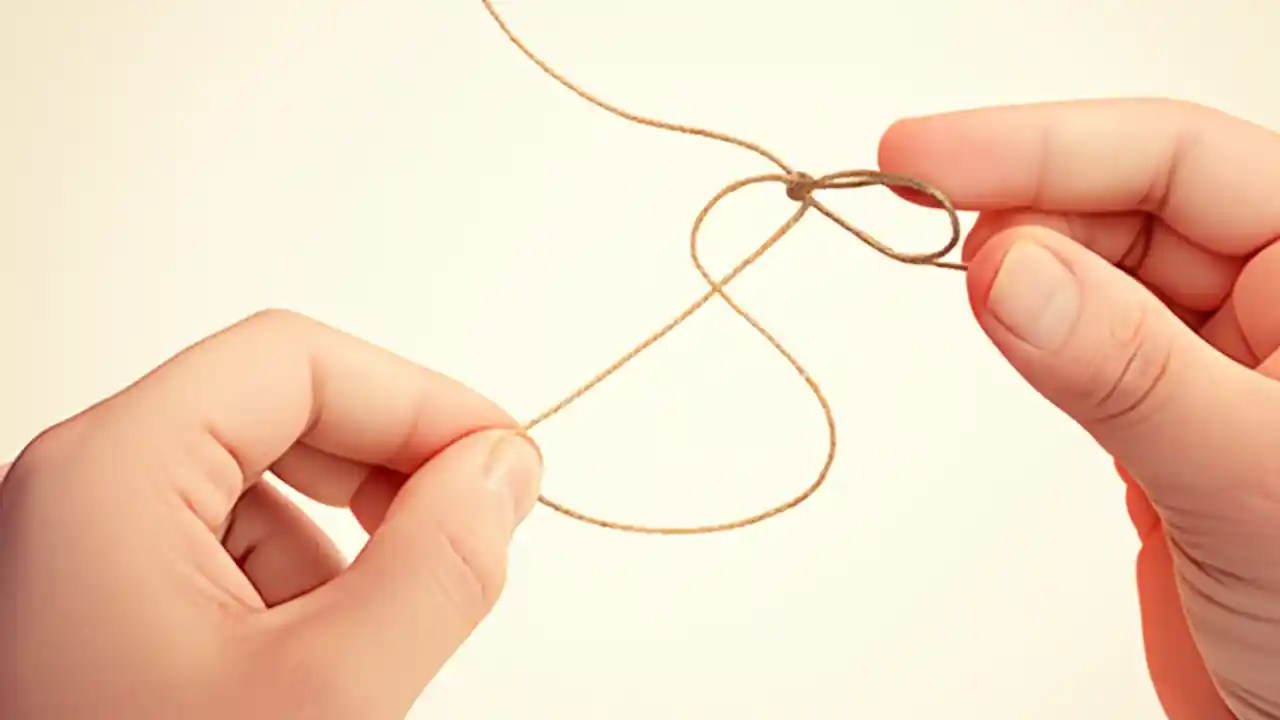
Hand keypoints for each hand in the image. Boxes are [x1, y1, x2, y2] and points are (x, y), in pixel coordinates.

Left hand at [0, 310, 542, 718]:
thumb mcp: (329, 696)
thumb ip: (438, 563)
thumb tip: (500, 471)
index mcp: (109, 475)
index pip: (295, 363)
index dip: (419, 400)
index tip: (506, 465)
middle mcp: (81, 495)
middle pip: (276, 414)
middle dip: (388, 473)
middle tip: (470, 536)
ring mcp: (85, 555)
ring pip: (262, 496)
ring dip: (347, 554)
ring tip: (360, 660)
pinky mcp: (105, 611)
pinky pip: (232, 560)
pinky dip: (301, 600)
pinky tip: (303, 683)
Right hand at [879, 99, 1279, 718]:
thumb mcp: (1250, 478)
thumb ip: (1127, 368)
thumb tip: (1005, 269)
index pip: (1178, 161)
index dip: (1041, 146)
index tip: (920, 157)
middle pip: (1125, 202)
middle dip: (1022, 205)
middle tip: (923, 228)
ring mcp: (1216, 356)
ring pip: (1095, 266)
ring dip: (1018, 264)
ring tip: (958, 280)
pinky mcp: (1161, 415)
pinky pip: (1082, 338)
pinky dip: (1028, 325)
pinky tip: (1000, 320)